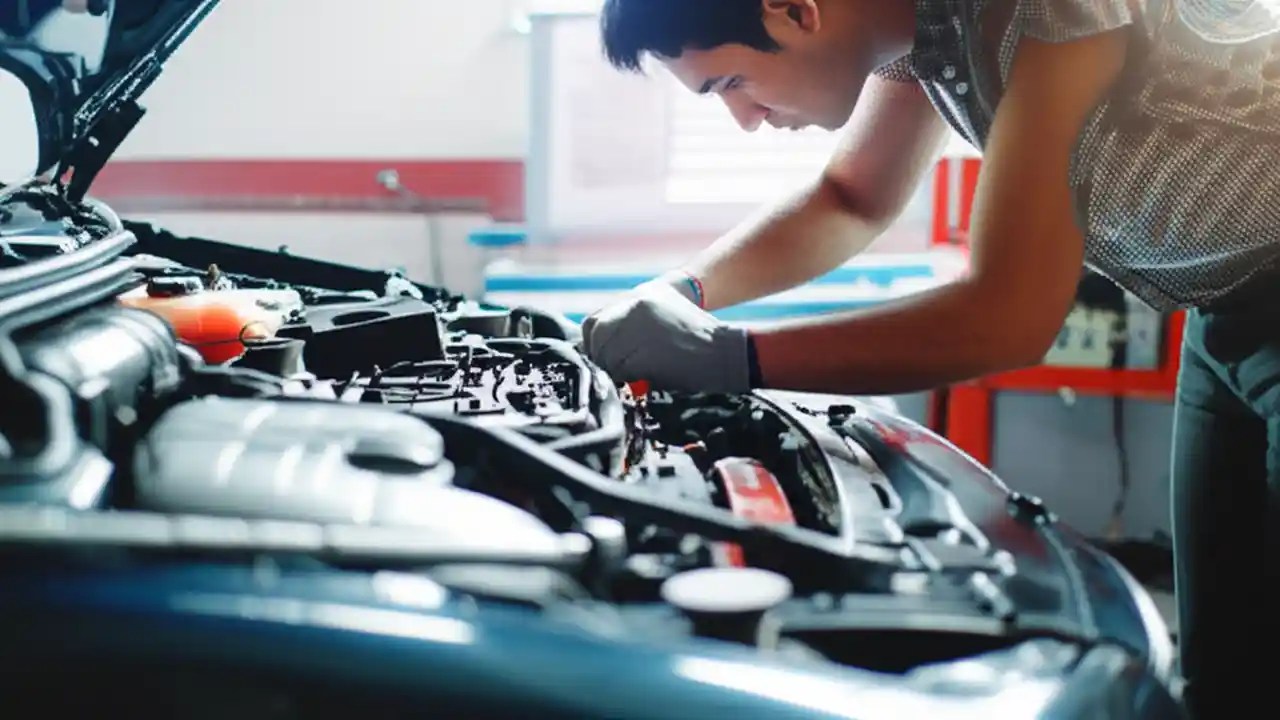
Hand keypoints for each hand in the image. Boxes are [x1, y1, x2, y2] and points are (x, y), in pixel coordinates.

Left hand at [580, 283, 750, 392]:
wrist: (729, 353)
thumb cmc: (701, 343)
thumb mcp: (666, 317)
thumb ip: (634, 324)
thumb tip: (600, 348)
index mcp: (641, 296)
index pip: (595, 321)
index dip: (595, 344)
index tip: (604, 360)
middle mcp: (636, 305)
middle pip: (597, 337)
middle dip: (602, 360)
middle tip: (617, 375)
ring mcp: (638, 326)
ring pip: (607, 356)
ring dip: (616, 372)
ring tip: (635, 379)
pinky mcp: (643, 350)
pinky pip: (619, 371)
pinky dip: (627, 381)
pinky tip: (643, 382)